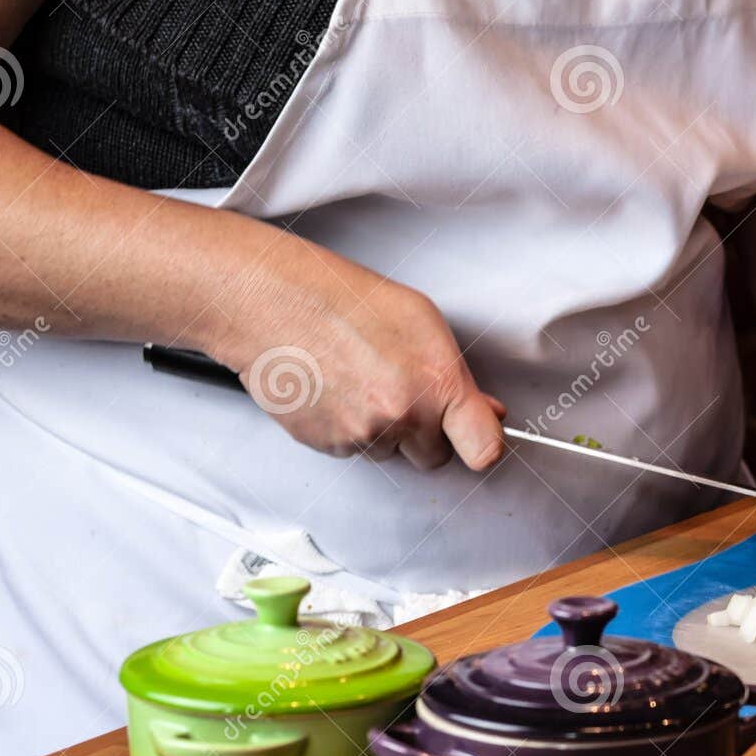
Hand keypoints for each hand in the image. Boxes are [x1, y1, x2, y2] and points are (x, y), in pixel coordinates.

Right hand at [207, 240, 505, 471]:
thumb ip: (457, 375)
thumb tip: (484, 410)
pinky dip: (349, 429)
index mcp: (437, 384)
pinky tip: (337, 390)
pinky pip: (354, 450)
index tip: (481, 443)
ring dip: (384, 429)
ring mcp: (363, 435)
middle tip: (401, 390)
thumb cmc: (341, 300)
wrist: (271, 303)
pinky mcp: (328, 445)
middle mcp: (402, 417)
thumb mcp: (421, 320)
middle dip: (425, 433)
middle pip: (433, 456)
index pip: (483, 449)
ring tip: (359, 379)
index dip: (483, 447)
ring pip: (391, 453)